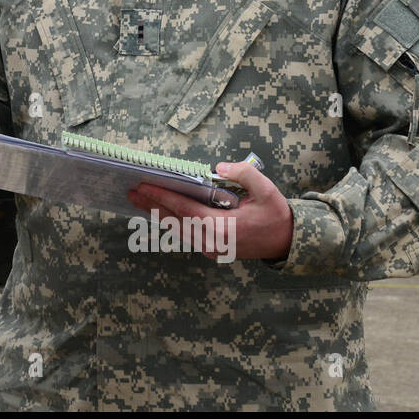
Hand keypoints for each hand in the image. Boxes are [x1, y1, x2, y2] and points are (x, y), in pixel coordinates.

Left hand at [126, 159, 294, 260]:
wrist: (287, 242)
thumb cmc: (275, 214)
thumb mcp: (266, 189)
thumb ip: (244, 173)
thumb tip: (219, 167)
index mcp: (223, 228)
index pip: (185, 209)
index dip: (163, 197)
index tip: (144, 186)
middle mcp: (213, 242)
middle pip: (175, 222)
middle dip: (152, 206)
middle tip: (131, 192)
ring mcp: (212, 250)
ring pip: (178, 231)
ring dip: (159, 215)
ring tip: (139, 201)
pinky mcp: (213, 252)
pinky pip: (186, 236)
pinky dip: (172, 223)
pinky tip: (161, 213)